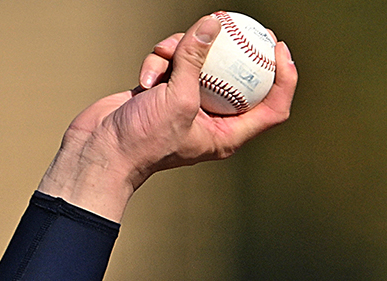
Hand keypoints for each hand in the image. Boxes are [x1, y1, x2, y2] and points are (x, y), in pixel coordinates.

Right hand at [38, 13, 296, 220]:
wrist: (101, 150)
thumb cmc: (144, 140)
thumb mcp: (177, 98)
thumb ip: (194, 59)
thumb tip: (212, 24)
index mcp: (228, 134)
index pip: (272, 108)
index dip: (284, 78)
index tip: (279, 48)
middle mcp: (213, 119)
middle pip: (237, 78)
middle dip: (236, 50)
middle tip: (243, 24)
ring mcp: (188, 103)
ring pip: (198, 62)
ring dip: (178, 51)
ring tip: (163, 56)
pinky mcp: (165, 91)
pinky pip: (172, 63)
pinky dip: (158, 63)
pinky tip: (144, 77)